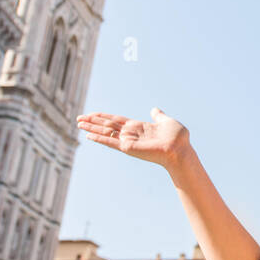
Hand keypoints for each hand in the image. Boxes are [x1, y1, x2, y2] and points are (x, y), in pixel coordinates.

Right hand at [76, 107, 191, 169]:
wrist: (180, 150)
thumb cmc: (177, 138)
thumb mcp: (167, 121)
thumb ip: (158, 115)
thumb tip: (154, 109)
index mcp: (139, 127)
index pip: (117, 120)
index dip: (104, 116)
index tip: (92, 114)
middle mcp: (131, 134)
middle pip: (107, 125)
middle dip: (93, 121)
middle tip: (79, 118)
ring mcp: (128, 141)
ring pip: (105, 132)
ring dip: (92, 128)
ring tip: (78, 124)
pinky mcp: (128, 147)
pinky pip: (110, 141)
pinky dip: (99, 138)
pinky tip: (88, 135)